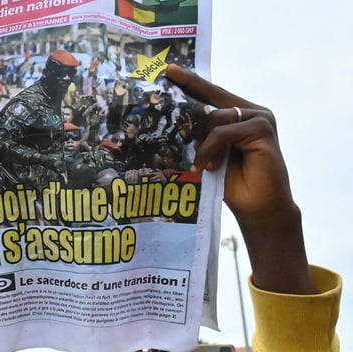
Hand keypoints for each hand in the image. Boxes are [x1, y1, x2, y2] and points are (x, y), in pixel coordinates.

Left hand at [165, 65, 312, 294]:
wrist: (257, 206)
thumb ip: (199, 137)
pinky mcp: (262, 129)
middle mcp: (251, 111)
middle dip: (188, 98)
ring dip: (200, 142)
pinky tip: (205, 166)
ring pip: (215, 117)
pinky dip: (210, 149)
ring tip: (198, 165)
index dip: (191, 82)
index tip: (169, 70)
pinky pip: (223, 132)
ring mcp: (260, 118)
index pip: (212, 94)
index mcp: (239, 115)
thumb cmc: (231, 183)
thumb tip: (172, 123)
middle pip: (213, 98)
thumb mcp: (209, 155)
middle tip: (164, 89)